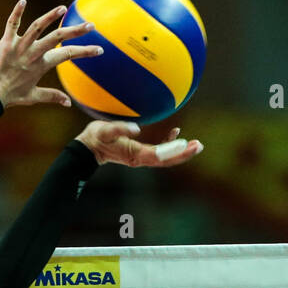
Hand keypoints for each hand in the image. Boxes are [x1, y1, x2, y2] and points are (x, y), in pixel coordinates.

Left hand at [0, 0, 102, 108]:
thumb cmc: (11, 96)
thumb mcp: (33, 97)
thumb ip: (52, 97)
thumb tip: (69, 103)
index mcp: (42, 65)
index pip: (68, 55)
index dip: (85, 52)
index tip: (99, 49)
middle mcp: (34, 54)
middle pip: (58, 38)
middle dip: (76, 31)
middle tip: (91, 25)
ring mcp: (20, 46)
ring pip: (38, 27)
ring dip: (51, 16)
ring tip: (62, 8)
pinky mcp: (6, 42)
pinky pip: (12, 24)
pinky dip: (17, 12)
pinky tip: (23, 1)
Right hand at [75, 122, 203, 167]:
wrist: (88, 148)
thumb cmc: (97, 137)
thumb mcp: (106, 130)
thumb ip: (120, 128)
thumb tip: (138, 128)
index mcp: (134, 154)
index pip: (158, 154)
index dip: (173, 150)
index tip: (186, 143)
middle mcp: (141, 159)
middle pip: (166, 160)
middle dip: (183, 154)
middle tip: (199, 146)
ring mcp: (141, 157)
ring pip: (165, 158)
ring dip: (181, 152)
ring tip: (196, 144)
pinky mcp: (140, 154)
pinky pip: (159, 152)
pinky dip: (170, 145)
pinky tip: (176, 133)